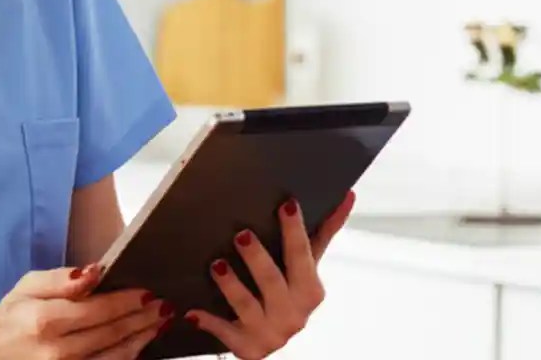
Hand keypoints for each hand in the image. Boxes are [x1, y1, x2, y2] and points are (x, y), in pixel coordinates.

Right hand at [0, 265, 172, 359]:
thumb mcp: (29, 286)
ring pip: (115, 358)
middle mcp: (58, 352)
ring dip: (142, 340)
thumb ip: (63, 279)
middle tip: (166, 307)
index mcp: (47, 321)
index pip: (101, 309)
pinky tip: (138, 346)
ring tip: (160, 324)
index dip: (130, 300)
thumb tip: (96, 271)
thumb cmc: (11, 316)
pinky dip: (125, 358)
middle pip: (113, 334)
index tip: (151, 292)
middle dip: (144, 319)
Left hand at [184, 191, 356, 358]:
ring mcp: (270, 333)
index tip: (286, 204)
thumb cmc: (290, 293)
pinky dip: (209, 323)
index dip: (294, 231)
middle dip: (258, 258)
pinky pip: (225, 333)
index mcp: (311, 291)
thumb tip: (347, 196)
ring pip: (247, 306)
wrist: (272, 339)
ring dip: (231, 286)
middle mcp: (293, 315)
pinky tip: (193, 312)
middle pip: (273, 282)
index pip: (302, 256)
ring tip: (217, 264)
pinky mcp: (246, 347)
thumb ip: (324, 233)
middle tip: (242, 234)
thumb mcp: (307, 267)